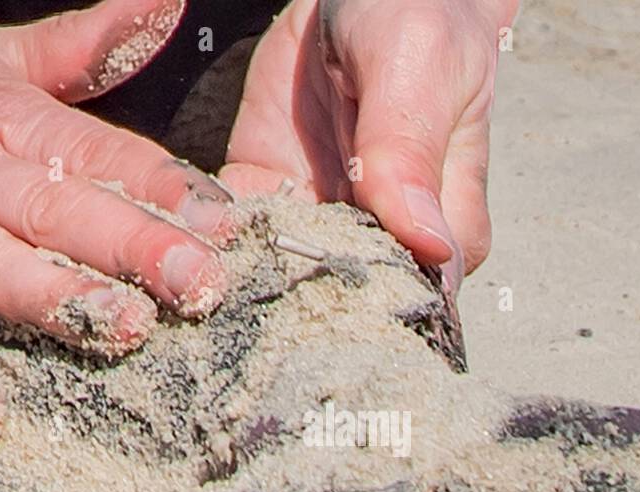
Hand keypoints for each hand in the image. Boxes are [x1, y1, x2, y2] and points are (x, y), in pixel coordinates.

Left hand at [220, 0, 517, 292]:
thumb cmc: (417, 15)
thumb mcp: (418, 67)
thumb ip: (411, 151)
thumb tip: (428, 245)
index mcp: (448, 224)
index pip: (414, 293)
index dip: (370, 311)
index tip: (324, 310)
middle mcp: (389, 236)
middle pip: (348, 300)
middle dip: (298, 310)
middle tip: (250, 313)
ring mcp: (327, 218)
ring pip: (288, 277)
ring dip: (249, 282)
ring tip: (209, 287)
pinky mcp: (272, 192)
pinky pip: (240, 234)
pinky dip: (213, 242)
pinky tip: (191, 245)